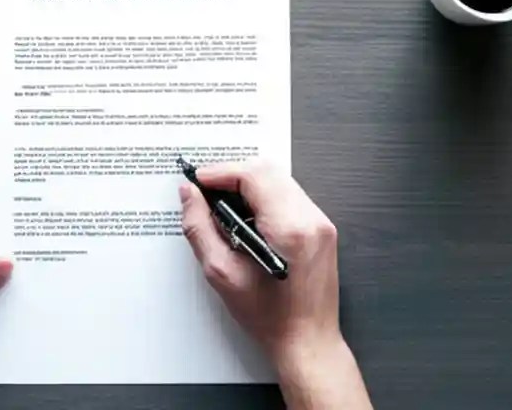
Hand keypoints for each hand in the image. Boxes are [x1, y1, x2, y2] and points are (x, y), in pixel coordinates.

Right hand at [178, 160, 370, 408]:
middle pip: (267, 170)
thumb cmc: (270, 317)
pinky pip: (289, 197)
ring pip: (279, 180)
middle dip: (233, 175)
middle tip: (207, 193)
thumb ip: (200, 228)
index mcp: (289, 228)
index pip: (252, 175)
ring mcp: (321, 223)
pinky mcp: (322, 229)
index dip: (220, 172)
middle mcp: (311, 219)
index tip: (198, 181)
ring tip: (224, 209)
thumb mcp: (222, 272)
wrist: (306, 340)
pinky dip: (264, 198)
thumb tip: (189, 196)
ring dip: (248, 186)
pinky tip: (246, 220)